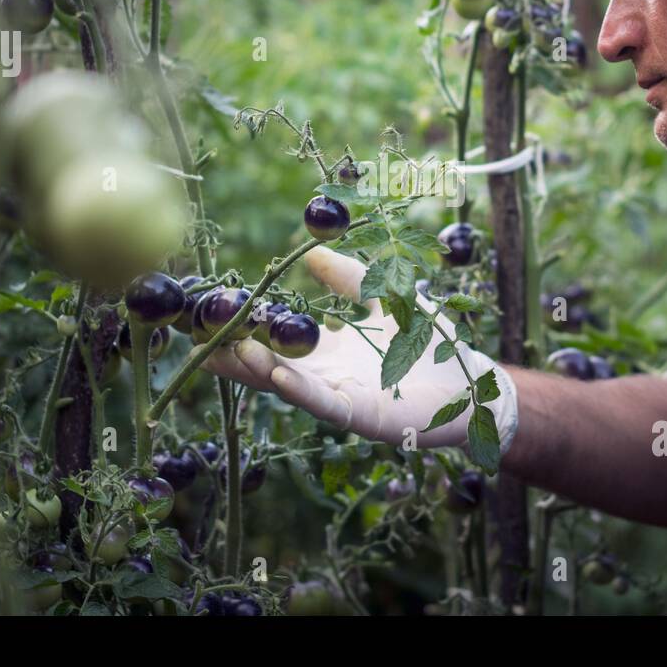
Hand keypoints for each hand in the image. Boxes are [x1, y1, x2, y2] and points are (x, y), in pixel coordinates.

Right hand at [203, 247, 518, 454]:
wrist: (473, 382)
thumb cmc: (431, 343)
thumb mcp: (385, 296)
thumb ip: (349, 278)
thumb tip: (311, 249)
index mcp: (330, 350)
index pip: (278, 338)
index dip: (246, 326)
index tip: (211, 310)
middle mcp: (328, 375)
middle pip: (270, 365)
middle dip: (233, 352)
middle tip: (194, 338)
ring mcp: (342, 398)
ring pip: (290, 384)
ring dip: (258, 370)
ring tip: (225, 351)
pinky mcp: (363, 417)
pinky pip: (325, 403)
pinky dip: (300, 389)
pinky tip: (277, 375)